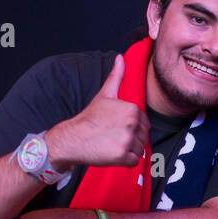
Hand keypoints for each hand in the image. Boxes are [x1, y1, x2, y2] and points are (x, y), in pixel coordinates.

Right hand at [46, 54, 148, 168]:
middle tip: (113, 137)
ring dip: (129, 150)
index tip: (117, 128)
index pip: (145, 123)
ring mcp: (128, 140)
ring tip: (112, 145)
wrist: (73, 138)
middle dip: (132, 139)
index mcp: (132, 108)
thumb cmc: (89, 117)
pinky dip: (126, 161)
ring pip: (140, 149)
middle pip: (143, 137)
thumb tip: (120, 57)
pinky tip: (113, 154)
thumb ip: (116, 76)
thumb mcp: (104, 94)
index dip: (133, 128)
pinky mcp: (123, 156)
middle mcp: (132, 123)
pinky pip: (135, 161)